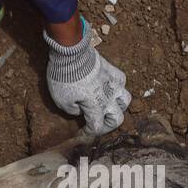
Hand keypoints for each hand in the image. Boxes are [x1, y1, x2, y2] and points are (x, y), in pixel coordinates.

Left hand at [44, 18, 129, 135]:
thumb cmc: (64, 78)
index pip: (97, 126)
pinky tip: (110, 88)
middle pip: (117, 118)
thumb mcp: (61, 100)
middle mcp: (108, 98)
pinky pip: (121, 82)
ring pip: (125, 100)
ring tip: (109, 108)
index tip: (84, 133)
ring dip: (118, 107)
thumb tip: (80, 110)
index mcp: (95, 107)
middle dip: (108, 125)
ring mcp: (113, 84)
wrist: (70, 53)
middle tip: (99, 124)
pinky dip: (118, 88)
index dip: (90, 133)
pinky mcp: (112, 71)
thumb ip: (73, 110)